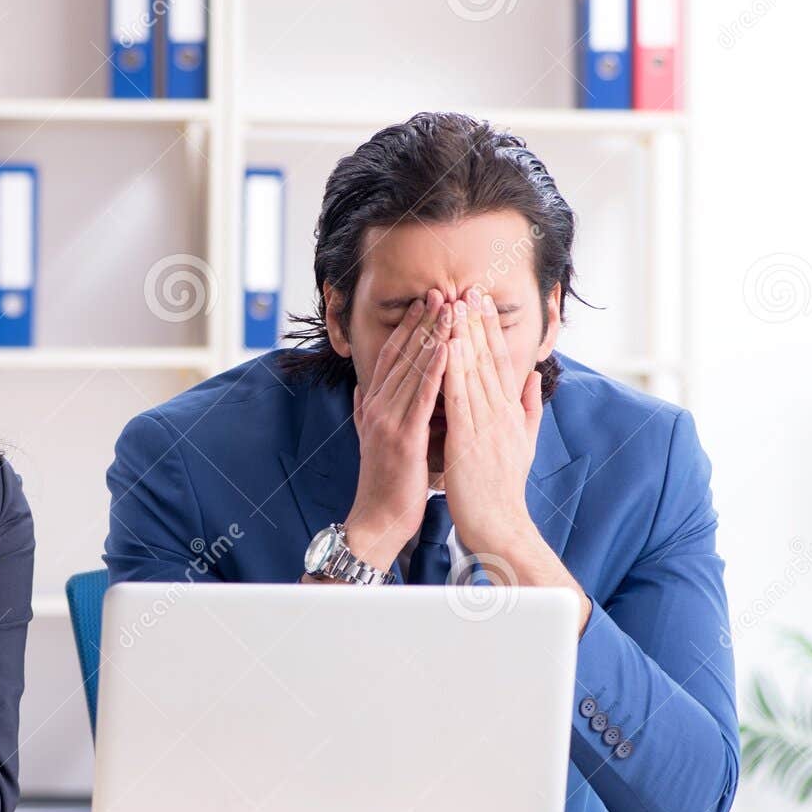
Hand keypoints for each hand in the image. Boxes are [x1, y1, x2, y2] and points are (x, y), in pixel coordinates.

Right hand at [341, 290, 449, 570]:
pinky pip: (421, 397)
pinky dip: (436, 369)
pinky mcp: (403, 437)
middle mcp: (377, 407)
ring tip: (450, 308)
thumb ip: (367, 412)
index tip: (427, 301)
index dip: (409, 327)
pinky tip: (449, 347)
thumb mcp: (372, 440)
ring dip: (432, 335)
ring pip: (413, 369)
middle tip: (441, 290)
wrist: (378, 521)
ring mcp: (388, 420)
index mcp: (375, 406)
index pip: (393, 357)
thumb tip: (362, 389)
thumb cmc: (387, 484)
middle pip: (402, 355)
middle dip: (422, 321)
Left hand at [439, 286, 542, 561]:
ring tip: (456, 306)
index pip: (498, 363)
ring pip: (475, 373)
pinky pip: (460, 400)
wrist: (499, 526)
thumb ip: (527, 408)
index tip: (480, 301)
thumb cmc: (503, 489)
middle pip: (488, 360)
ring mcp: (487, 426)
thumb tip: (532, 377)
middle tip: (469, 288)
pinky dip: (453, 371)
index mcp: (508, 413)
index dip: (490, 331)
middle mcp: (500, 414)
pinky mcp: (470, 442)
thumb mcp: (523, 444)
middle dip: (477, 323)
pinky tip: (446, 347)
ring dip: (465, 337)